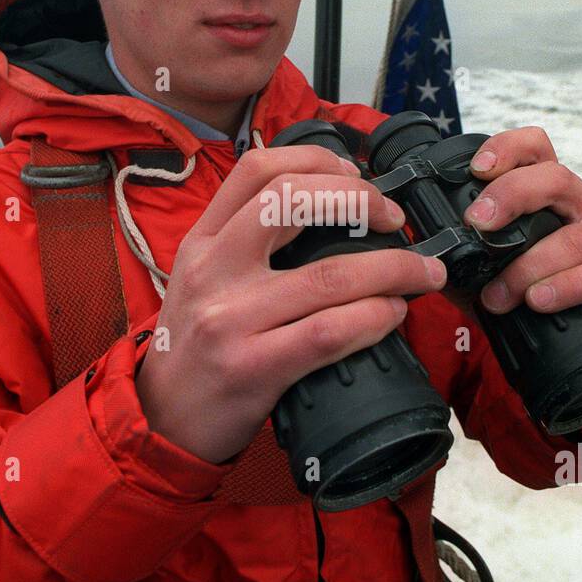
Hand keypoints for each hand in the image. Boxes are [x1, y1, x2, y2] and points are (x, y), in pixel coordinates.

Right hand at [135, 144, 447, 463]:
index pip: (258, 169)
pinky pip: (328, 333)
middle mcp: (213, 269)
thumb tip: (334, 210)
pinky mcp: (252, 368)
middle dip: (361, 199)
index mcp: (203, 240)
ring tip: (422, 272)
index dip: (319, 161)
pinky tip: (393, 314)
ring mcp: (230, 319)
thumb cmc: (193, 348)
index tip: (358, 175)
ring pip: (328, 273)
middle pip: (293, 200)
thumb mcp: (201, 278)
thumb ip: (248, 243)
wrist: (159, 421)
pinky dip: (375, 318)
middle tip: (395, 218)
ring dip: (394, 267)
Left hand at [435, 126, 581, 335]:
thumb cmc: (540, 308)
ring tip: (500, 295)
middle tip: (477, 224)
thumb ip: (463, 262)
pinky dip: (572, 286)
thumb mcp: (493, 278)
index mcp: (553, 199)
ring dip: (532, 265)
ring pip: (579, 236)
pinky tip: (541, 300)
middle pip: (557, 179)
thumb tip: (420, 255)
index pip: (538, 150)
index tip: (477, 169)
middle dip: (512, 196)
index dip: (509, 148)